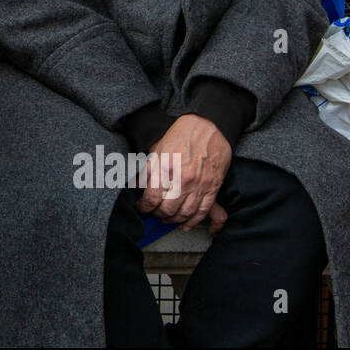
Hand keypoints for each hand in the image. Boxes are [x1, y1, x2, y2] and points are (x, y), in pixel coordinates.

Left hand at [137, 113, 230, 230]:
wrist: (208, 125)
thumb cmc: (181, 135)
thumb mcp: (157, 150)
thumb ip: (147, 170)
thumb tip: (137, 186)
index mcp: (166, 168)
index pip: (151, 199)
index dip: (143, 207)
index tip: (141, 208)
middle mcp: (183, 179)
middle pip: (167, 209)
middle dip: (157, 214)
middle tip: (153, 213)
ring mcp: (199, 185)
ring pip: (184, 214)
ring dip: (173, 220)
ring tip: (167, 218)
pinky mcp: (213, 187)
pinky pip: (203, 211)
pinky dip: (193, 221)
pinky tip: (185, 224)